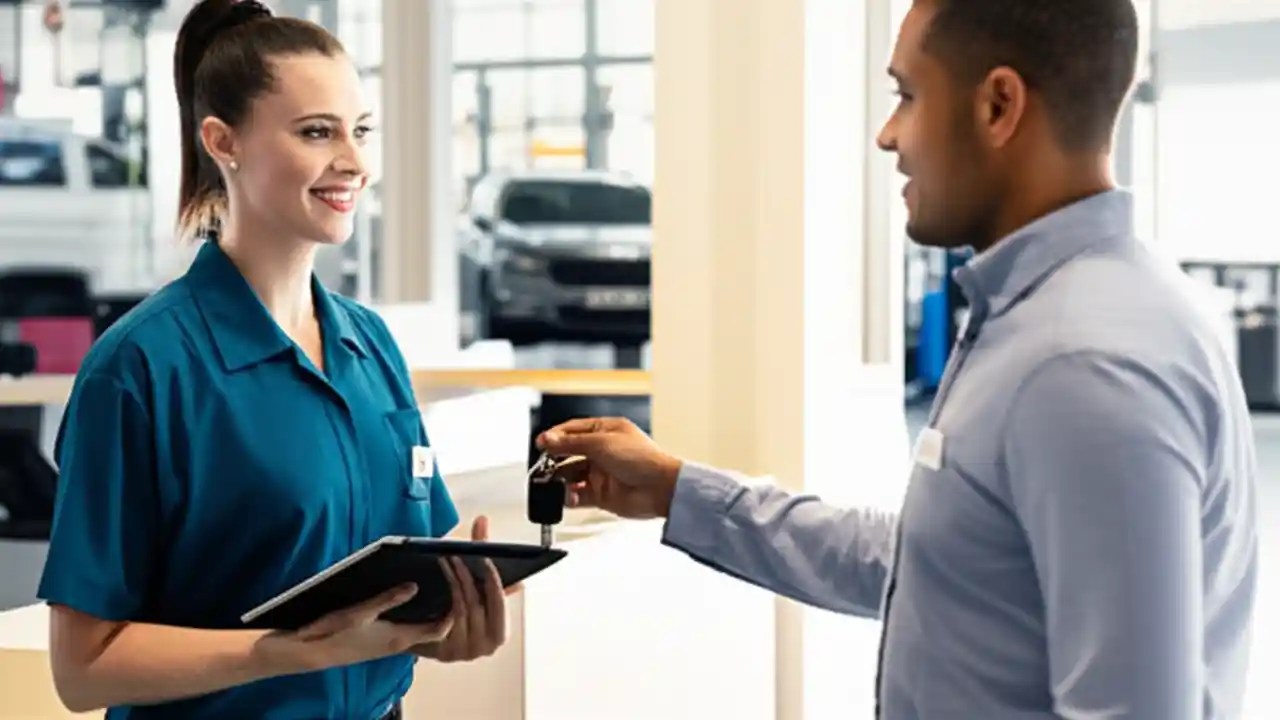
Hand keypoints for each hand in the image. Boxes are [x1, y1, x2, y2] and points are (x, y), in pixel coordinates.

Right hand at [258, 583, 454, 673]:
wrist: (315, 652)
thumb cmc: (336, 632)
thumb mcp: (363, 611)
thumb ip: (390, 599)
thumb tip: (414, 587)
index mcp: (399, 637)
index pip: (439, 630)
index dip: (453, 614)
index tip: (459, 592)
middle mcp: (398, 644)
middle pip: (434, 631)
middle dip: (446, 613)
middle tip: (452, 589)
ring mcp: (390, 646)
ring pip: (421, 631)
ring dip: (431, 616)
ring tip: (435, 592)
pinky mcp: (381, 644)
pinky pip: (407, 632)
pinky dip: (415, 620)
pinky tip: (410, 603)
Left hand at [413, 516, 511, 662]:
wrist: (431, 641)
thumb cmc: (462, 610)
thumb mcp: (477, 586)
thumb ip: (483, 553)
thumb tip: (482, 520)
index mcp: (501, 634)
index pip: (500, 606)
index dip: (495, 583)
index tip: (486, 561)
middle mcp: (485, 647)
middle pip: (478, 606)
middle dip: (468, 578)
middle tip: (457, 556)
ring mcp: (463, 652)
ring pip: (460, 609)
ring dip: (453, 582)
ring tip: (446, 561)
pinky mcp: (443, 653)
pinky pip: (443, 620)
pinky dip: (443, 598)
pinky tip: (438, 580)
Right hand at [535, 417, 683, 519]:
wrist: (660, 488)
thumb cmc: (643, 459)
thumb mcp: (602, 443)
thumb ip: (571, 443)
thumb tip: (548, 439)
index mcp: (606, 431)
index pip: (573, 430)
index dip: (556, 436)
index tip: (541, 443)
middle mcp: (603, 451)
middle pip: (569, 453)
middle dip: (554, 459)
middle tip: (542, 465)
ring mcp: (601, 473)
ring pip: (571, 475)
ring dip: (559, 480)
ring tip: (551, 483)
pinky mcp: (601, 494)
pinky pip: (578, 495)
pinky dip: (569, 496)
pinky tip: (567, 495)